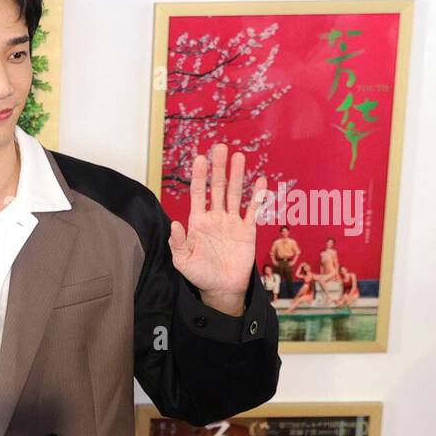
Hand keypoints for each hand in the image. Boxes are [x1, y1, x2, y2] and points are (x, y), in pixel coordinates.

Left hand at [169, 143, 267, 304]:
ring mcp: (232, 222)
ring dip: (237, 175)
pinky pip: (253, 210)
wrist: (221, 288)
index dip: (199, 176)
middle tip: (221, 147)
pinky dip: (257, 196)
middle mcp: (215, 217)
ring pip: (236, 194)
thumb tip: (175, 225)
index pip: (198, 193)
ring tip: (239, 157)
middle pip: (218, 188)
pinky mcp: (247, 230)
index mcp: (198, 222)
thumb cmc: (199, 275)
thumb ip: (179, 243)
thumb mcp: (183, 261)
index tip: (200, 158)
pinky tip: (260, 181)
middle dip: (219, 168)